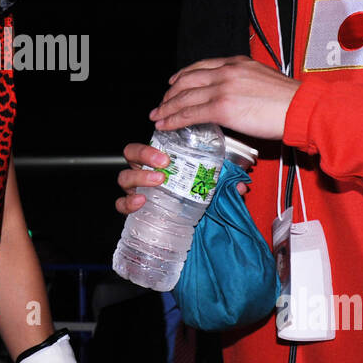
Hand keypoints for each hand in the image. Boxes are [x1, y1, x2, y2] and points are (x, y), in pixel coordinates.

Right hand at [115, 138, 247, 217]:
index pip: (151, 141)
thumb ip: (222, 182)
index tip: (167, 156)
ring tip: (157, 181)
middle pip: (131, 154)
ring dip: (138, 178)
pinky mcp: (134, 207)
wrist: (186, 221)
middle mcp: (144, 170)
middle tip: (164, 165)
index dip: (155, 145)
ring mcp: (136, 188)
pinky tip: (140, 202)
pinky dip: (127, 203)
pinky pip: (121, 204)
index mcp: (160, 158)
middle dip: (144, 156)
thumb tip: (241, 187)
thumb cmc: (192, 193)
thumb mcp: (208, 183)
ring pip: (124, 177)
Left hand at [150, 56, 300, 141]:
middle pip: (187, 80)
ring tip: (157, 117)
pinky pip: (190, 114)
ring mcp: (222, 88)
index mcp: (237, 62)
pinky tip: (166, 125)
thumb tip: (236, 97)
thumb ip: (245, 83)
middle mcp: (226, 71)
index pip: (201, 66)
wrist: (301, 107)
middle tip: (162, 104)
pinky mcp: (222, 108)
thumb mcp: (264, 79)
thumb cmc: (290, 100)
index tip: (174, 83)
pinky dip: (174, 120)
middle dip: (170, 94)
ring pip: (185, 97)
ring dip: (167, 108)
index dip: (183, 75)